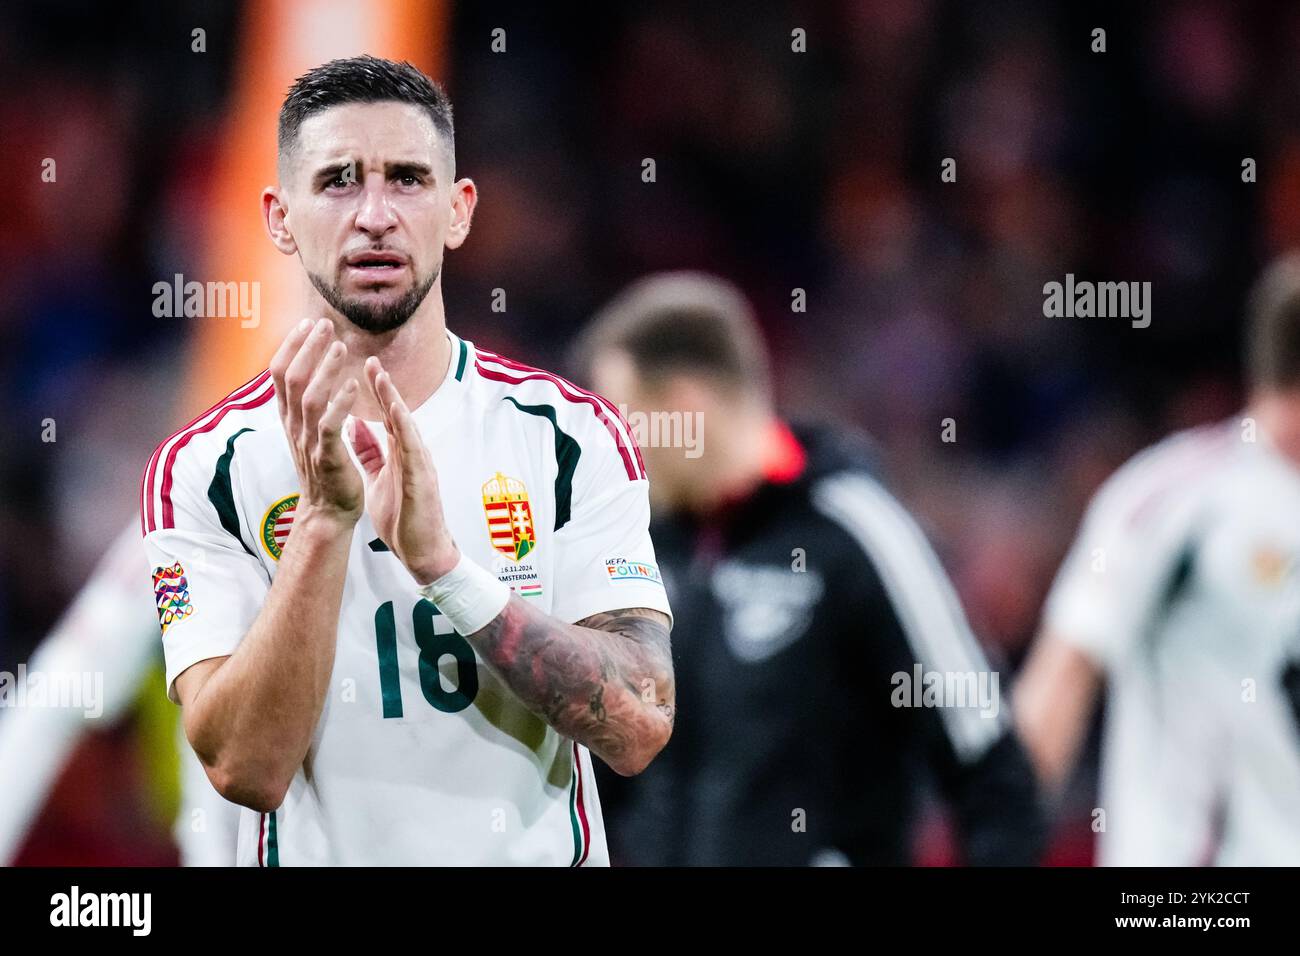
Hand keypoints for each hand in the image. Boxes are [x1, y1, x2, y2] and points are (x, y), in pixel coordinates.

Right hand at [269, 318, 362, 524]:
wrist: (327, 512)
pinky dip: (340, 403)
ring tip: (341, 347)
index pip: (280, 373)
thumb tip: (308, 374)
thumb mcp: (307, 432)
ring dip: (325, 369)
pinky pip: (329, 425)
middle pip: (291, 378)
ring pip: (309, 397)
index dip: (292, 346)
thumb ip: (305, 405)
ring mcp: (308, 441)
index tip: (307, 323)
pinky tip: (352, 385)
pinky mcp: (326, 457)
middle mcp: (293, 426)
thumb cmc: (323, 469)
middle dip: (308, 348)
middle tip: (325, 324)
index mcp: (289, 419)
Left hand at [351, 357, 459, 583]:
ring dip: (394, 401)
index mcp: (400, 454)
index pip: (387, 416)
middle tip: (370, 360)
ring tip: (381, 378)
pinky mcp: (422, 479)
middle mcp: (413, 454)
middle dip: (384, 387)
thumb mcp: (378, 479)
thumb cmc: (403, 518)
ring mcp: (420, 465)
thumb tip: (355, 426)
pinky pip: (413, 450)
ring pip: (406, 427)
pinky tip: (396, 412)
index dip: (375, 392)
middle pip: (397, 414)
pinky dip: (405, 429)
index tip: (363, 368)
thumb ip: (370, 453)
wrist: (421, 552)